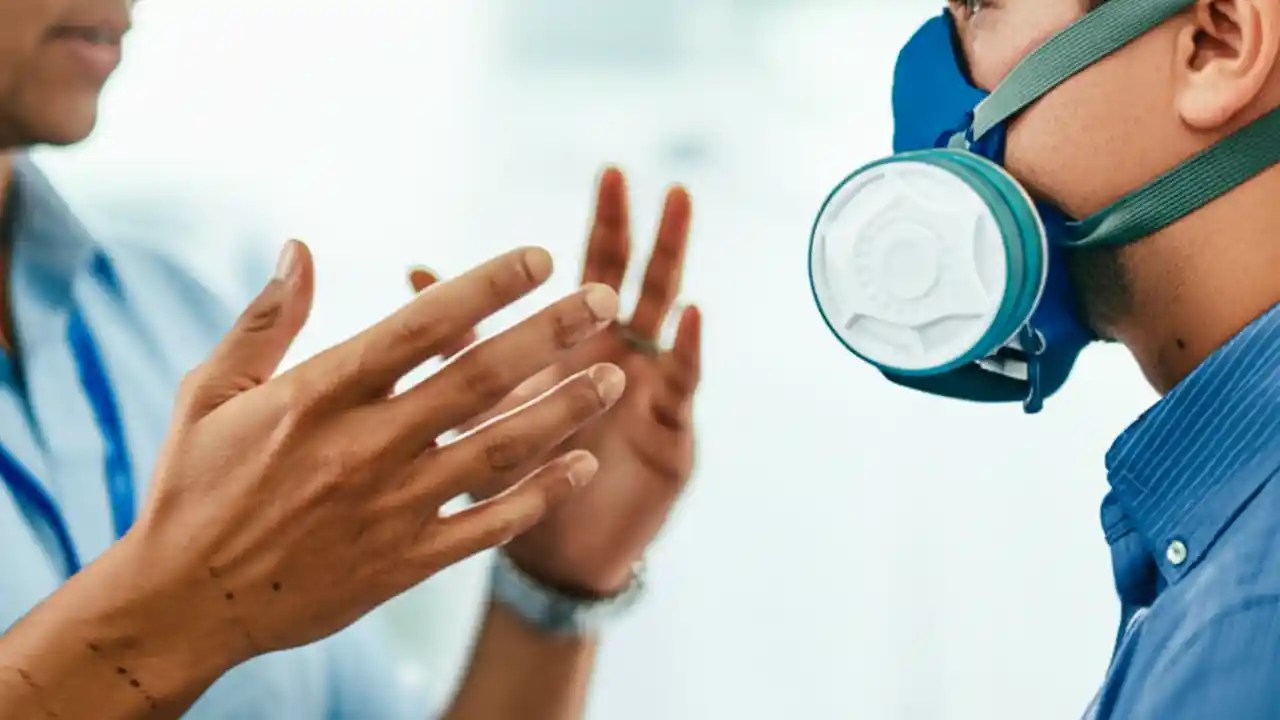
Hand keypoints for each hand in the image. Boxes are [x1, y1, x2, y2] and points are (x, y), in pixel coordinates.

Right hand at [129, 241, 627, 668]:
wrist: (183, 603)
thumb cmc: (193, 488)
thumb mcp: (211, 393)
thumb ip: (267, 321)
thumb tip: (298, 247)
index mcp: (319, 395)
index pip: (423, 326)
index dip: (488, 287)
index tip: (540, 258)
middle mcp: (365, 446)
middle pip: (479, 378)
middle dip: (550, 334)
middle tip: (604, 301)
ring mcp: (391, 508)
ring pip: (498, 449)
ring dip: (564, 409)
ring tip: (615, 376)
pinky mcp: (405, 561)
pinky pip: (488, 524)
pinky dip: (540, 496)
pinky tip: (583, 465)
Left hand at [410, 168, 701, 595]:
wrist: (544, 553)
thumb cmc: (511, 470)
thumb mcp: (478, 399)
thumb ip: (454, 337)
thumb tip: (415, 270)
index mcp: (576, 343)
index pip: (595, 268)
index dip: (605, 223)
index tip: (610, 172)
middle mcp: (620, 356)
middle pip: (638, 281)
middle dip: (647, 234)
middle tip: (662, 184)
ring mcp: (650, 391)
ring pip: (667, 320)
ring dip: (673, 272)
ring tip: (685, 232)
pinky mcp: (671, 436)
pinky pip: (680, 387)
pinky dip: (685, 350)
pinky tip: (688, 317)